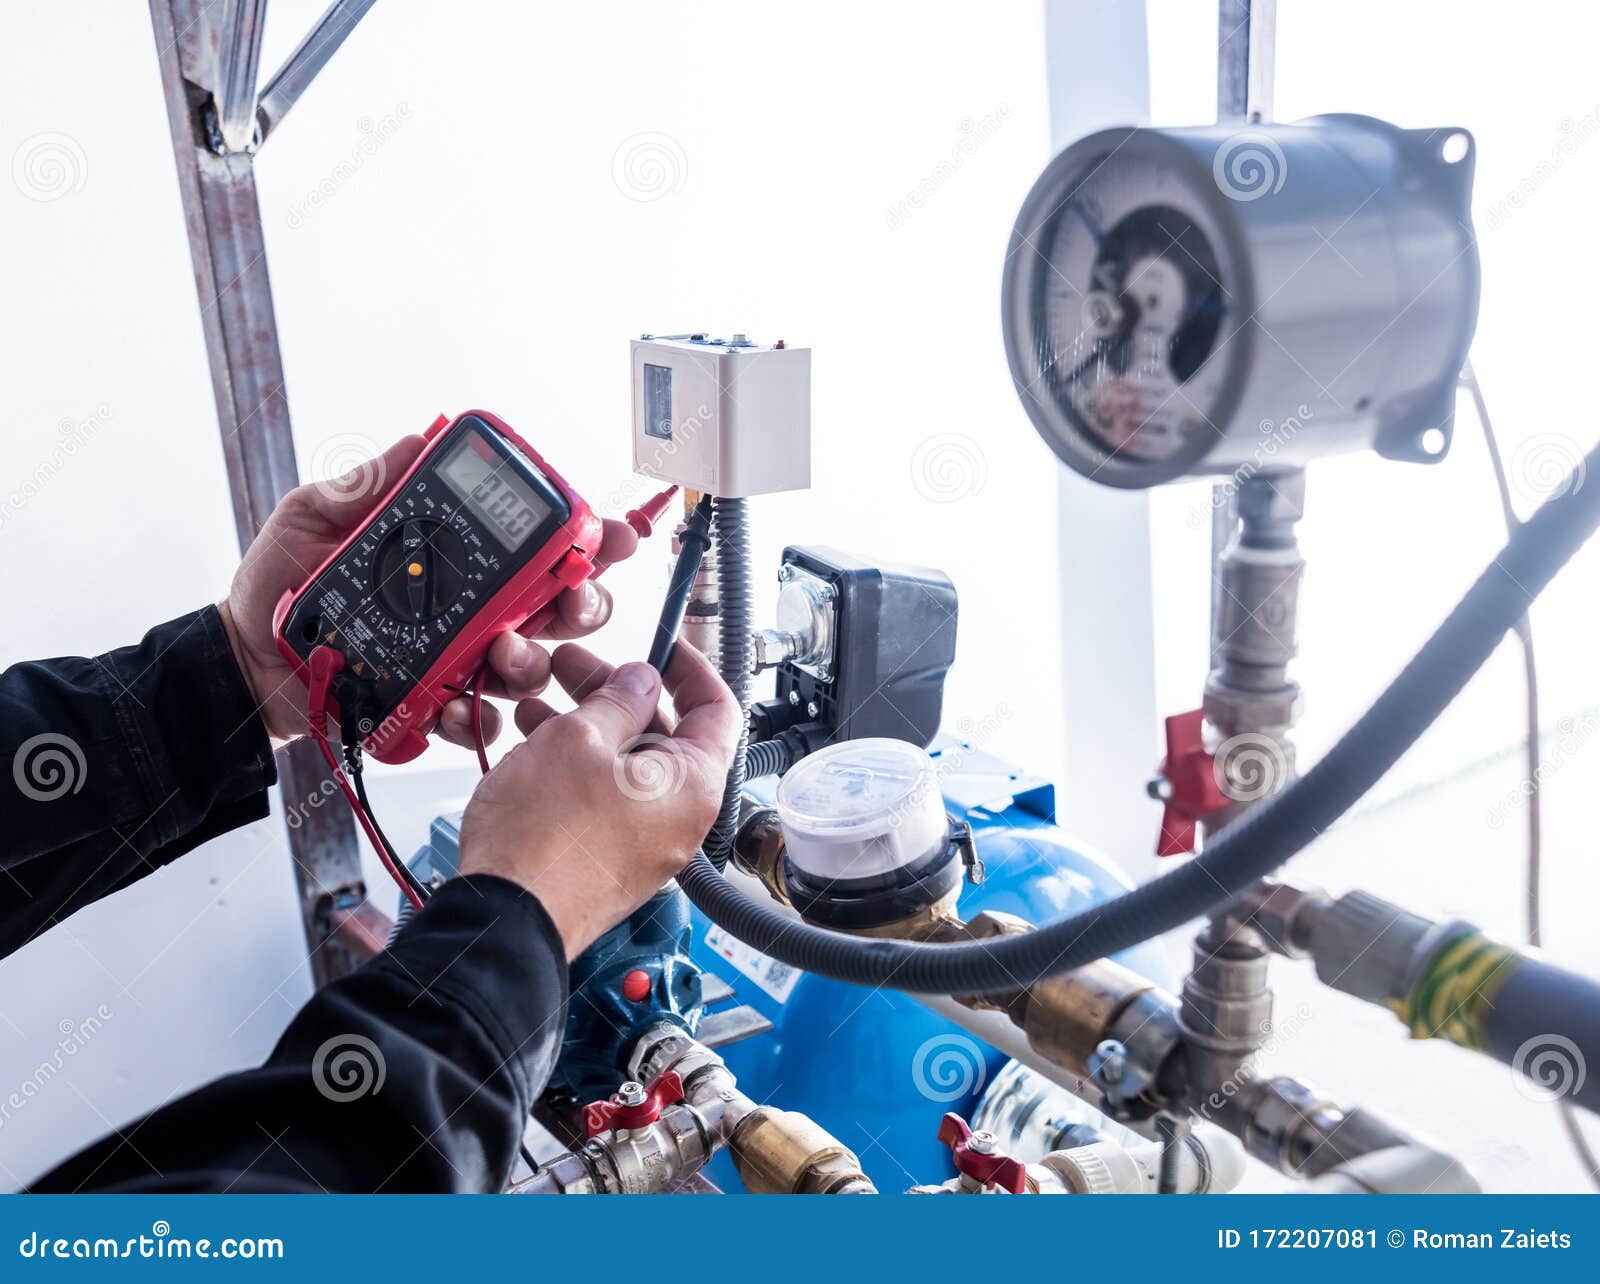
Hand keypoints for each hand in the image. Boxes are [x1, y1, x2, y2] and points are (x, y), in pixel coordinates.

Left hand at [220, 434, 640, 744]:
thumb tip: (414, 441)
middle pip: (560, 609)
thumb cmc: (280, 582)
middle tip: (569, 600)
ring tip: (499, 651)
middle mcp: (474, 611)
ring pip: (530, 667)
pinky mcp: (434, 708)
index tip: (607, 536)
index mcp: (459, 559)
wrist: (242, 657)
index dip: (586, 540)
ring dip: (530, 660)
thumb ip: (366, 482)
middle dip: (582, 604)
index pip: (538, 547)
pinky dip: (474, 718)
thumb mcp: (315, 516)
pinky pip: (475, 721)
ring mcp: (459, 663)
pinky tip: (455, 707)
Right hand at [458, 642, 739, 958]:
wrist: (506, 920)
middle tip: (574, 669)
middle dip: (617, 694)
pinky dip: (579, 767)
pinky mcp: (613, 860)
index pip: (718, 707)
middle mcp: (681, 818)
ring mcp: (648, 843)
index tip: (660, 646)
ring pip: (628, 766)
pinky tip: (536, 748)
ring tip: (538, 706)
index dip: (689, 667)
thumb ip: (618, 700)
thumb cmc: (544, 842)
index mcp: (694, 785)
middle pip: (666, 734)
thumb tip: (641, 679)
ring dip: (588, 728)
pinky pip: (607, 798)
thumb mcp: (578, 740)